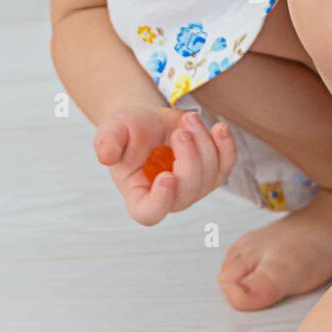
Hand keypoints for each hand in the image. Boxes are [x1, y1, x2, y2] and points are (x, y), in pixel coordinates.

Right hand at [93, 103, 236, 224]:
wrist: (150, 120)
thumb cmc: (128, 130)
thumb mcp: (112, 129)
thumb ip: (107, 141)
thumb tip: (105, 155)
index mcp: (139, 195)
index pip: (150, 212)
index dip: (161, 201)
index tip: (167, 176)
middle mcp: (169, 198)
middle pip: (187, 192)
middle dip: (190, 159)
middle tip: (181, 131)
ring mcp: (193, 188)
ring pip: (210, 176)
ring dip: (204, 143)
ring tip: (188, 119)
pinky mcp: (212, 174)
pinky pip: (226, 166)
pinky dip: (226, 146)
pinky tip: (219, 127)